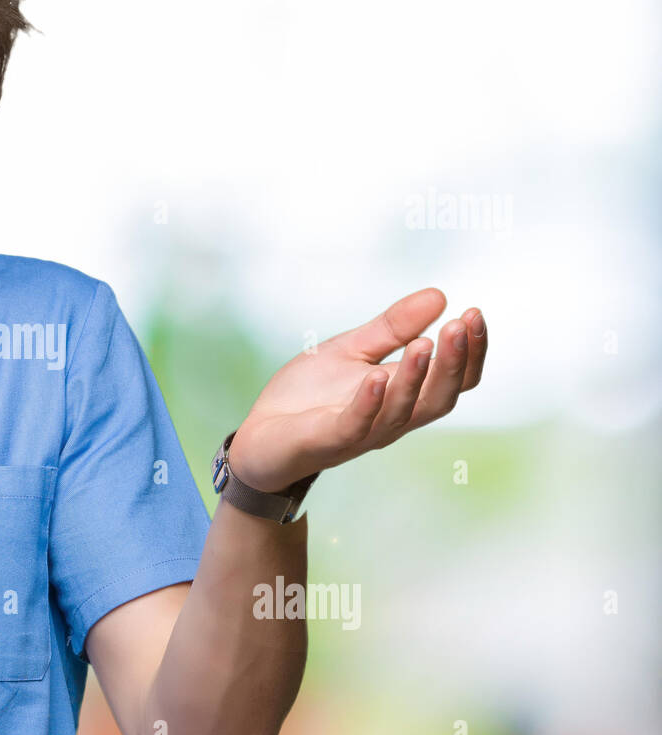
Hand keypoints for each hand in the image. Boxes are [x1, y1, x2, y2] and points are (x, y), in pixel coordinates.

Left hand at [226, 287, 486, 492]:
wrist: (260, 435)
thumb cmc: (308, 397)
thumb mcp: (352, 350)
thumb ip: (392, 328)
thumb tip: (440, 295)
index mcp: (403, 396)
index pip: (453, 380)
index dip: (469, 351)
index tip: (474, 312)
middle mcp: (391, 419)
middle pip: (440, 399)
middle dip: (454, 362)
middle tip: (461, 324)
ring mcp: (362, 432)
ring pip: (403, 412)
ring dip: (416, 377)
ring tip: (426, 342)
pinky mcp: (328, 440)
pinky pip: (355, 425)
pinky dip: (369, 402)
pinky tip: (376, 376)